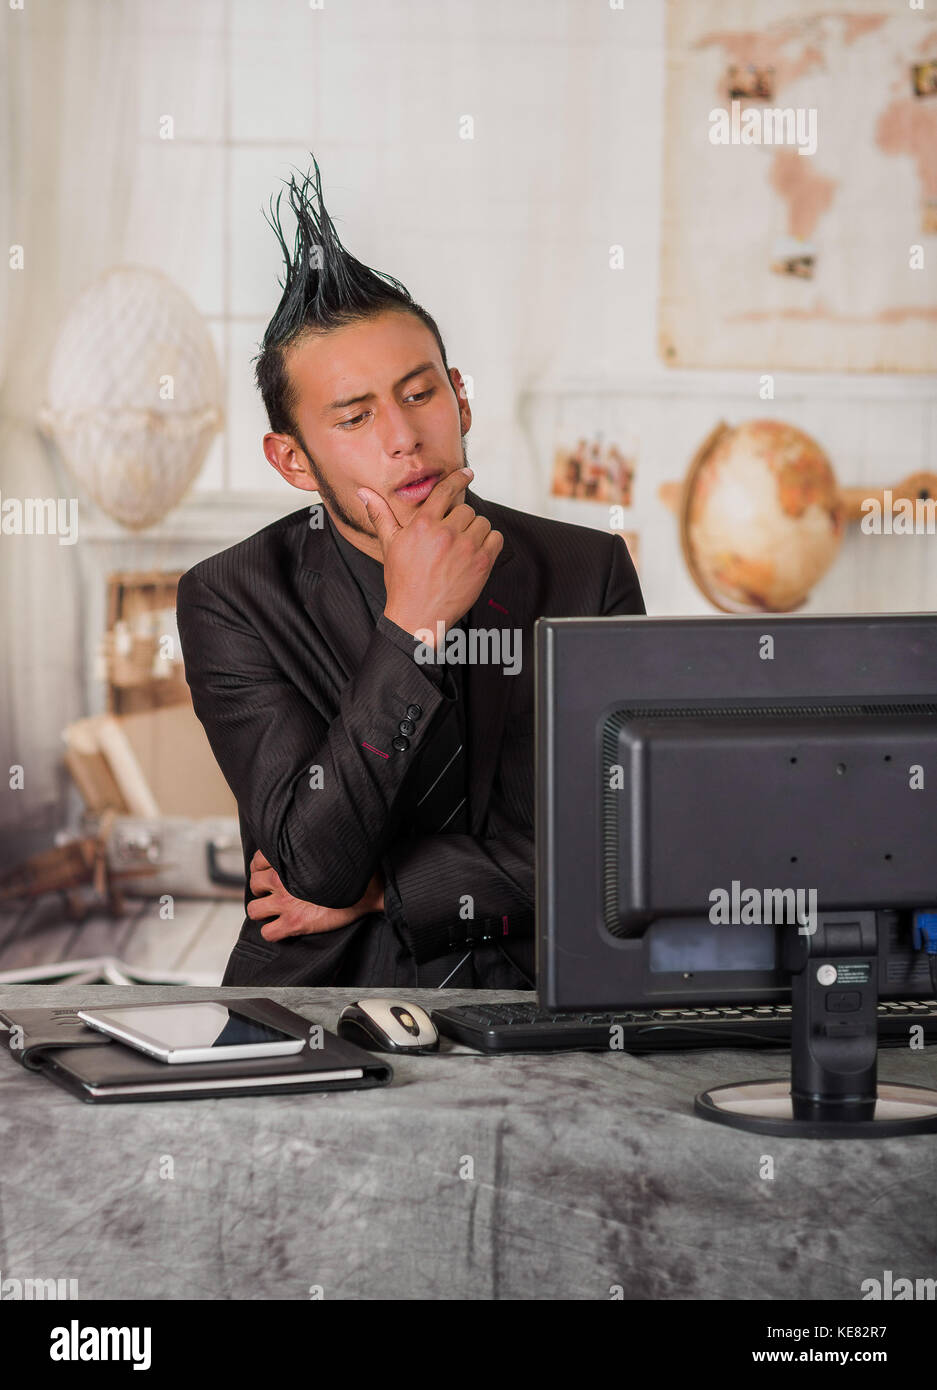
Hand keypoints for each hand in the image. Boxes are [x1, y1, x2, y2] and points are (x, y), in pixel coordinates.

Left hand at [247, 851, 384, 940]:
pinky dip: (272, 932)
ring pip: (254, 910)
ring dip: (262, 910)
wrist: (368, 891)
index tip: (269, 871)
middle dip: (260, 889)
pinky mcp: (295, 924)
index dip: (261, 867)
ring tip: (273, 910)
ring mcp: (286, 904)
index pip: (258, 860)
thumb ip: (308, 850)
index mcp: (290, 860)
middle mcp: (283, 881)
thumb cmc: (351, 869)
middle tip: (272, 892)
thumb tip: (306, 843)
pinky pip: (268, 933)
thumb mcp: (326, 851)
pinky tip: (282, 928)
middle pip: (253, 884)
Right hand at [356, 466, 502, 645]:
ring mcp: (466, 548)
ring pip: (482, 523)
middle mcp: (446, 533)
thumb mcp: (389, 545)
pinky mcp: (481, 564)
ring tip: (462, 547)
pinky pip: (496, 538)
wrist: (418, 616)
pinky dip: (490, 543)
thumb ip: (380, 514)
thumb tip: (364, 493)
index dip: (459, 478)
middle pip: (466, 509)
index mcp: (423, 524)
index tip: (468, 473)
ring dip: (476, 531)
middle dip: (461, 520)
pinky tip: (476, 553)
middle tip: (452, 538)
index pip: (445, 490)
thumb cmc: (402, 581)